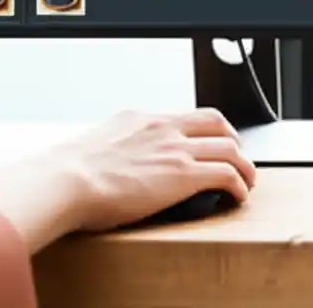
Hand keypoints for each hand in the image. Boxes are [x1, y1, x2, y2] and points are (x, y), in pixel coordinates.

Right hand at [0, 109, 256, 252]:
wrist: (64, 182)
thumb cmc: (66, 174)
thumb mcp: (95, 146)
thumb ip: (114, 148)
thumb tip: (110, 162)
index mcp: (141, 119)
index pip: (184, 115)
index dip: (204, 129)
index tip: (208, 141)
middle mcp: (164, 127)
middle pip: (216, 123)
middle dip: (232, 139)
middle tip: (237, 156)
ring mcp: (177, 149)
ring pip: (230, 148)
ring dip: (245, 166)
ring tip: (247, 180)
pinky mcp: (184, 174)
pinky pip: (227, 175)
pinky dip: (239, 185)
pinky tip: (238, 196)